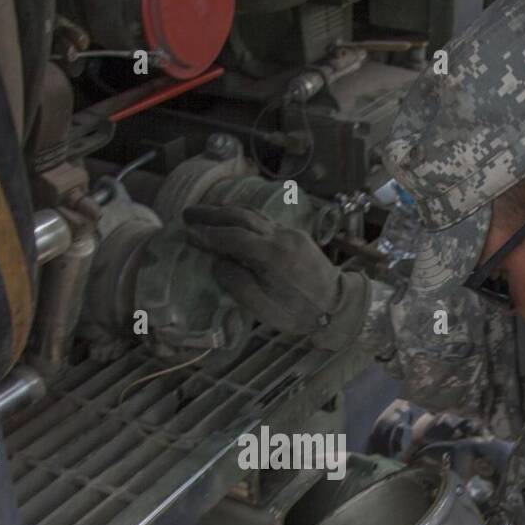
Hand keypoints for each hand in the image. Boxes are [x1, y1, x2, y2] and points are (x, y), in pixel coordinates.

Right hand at [182, 204, 367, 349]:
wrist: (337, 305)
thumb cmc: (298, 313)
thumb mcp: (263, 308)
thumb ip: (236, 284)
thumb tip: (217, 263)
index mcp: (272, 255)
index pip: (233, 236)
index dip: (208, 234)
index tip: (188, 232)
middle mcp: (281, 236)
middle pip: (240, 217)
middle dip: (211, 214)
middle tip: (187, 213)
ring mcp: (289, 232)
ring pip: (253, 214)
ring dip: (226, 211)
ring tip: (204, 213)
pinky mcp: (295, 234)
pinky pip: (264, 220)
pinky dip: (243, 217)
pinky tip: (232, 220)